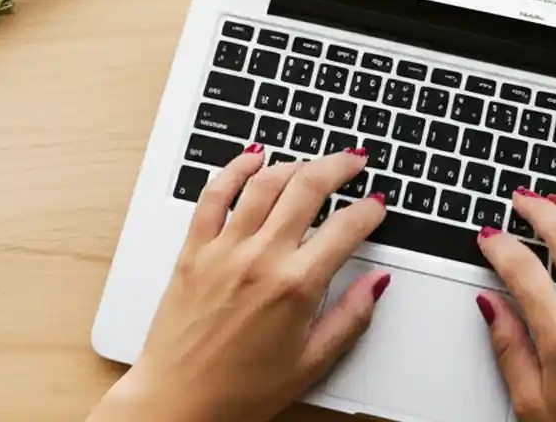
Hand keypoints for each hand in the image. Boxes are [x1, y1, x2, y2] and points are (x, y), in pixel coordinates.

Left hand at [88, 146, 388, 421]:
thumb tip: (377, 282)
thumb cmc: (241, 392)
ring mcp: (224, 250)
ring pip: (265, 183)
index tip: (376, 206)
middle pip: (308, 187)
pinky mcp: (194, 250)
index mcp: (296, 287)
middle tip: (354, 162)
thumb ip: (351, 317)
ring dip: (295, 163)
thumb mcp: (312, 362)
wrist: (178, 402)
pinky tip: (252, 158)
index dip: (369, 210)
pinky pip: (214, 195)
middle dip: (340, 166)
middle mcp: (261, 259)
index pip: (346, 228)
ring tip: (312, 162)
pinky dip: (235, 169)